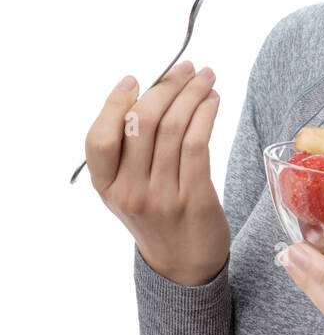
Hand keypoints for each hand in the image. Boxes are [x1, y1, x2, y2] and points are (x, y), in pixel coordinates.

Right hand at [85, 61, 229, 285]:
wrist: (184, 265)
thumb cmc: (157, 215)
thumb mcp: (127, 188)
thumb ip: (128, 150)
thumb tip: (148, 91)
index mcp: (105, 186)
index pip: (99, 138)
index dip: (114, 102)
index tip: (136, 79)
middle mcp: (129, 191)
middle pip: (141, 123)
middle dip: (166, 86)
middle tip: (186, 68)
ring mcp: (161, 196)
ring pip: (173, 127)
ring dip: (192, 94)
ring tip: (205, 77)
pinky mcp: (194, 198)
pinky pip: (197, 143)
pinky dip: (206, 114)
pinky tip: (213, 100)